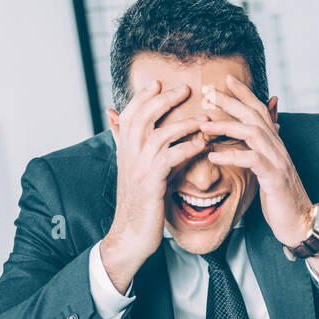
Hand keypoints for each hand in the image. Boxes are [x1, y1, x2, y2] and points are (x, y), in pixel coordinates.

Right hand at [102, 82, 211, 291]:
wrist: (130, 235)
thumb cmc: (137, 204)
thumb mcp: (130, 170)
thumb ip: (126, 144)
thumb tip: (115, 120)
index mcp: (124, 150)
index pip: (129, 113)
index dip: (143, 96)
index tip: (160, 83)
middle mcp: (128, 155)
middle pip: (143, 116)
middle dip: (164, 100)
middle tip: (186, 89)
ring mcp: (138, 169)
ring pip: (158, 135)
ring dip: (183, 124)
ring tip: (203, 119)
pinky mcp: (151, 184)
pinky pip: (169, 158)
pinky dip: (187, 148)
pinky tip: (202, 145)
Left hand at [201, 75, 313, 249]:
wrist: (301, 222)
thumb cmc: (282, 199)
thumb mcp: (271, 170)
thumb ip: (263, 150)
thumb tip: (260, 135)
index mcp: (276, 144)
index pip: (260, 110)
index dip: (244, 93)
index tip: (226, 80)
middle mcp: (279, 147)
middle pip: (254, 115)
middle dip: (230, 101)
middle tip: (208, 92)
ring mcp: (278, 161)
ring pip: (252, 133)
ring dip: (226, 126)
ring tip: (203, 125)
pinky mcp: (275, 178)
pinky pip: (252, 160)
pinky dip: (231, 155)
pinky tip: (213, 156)